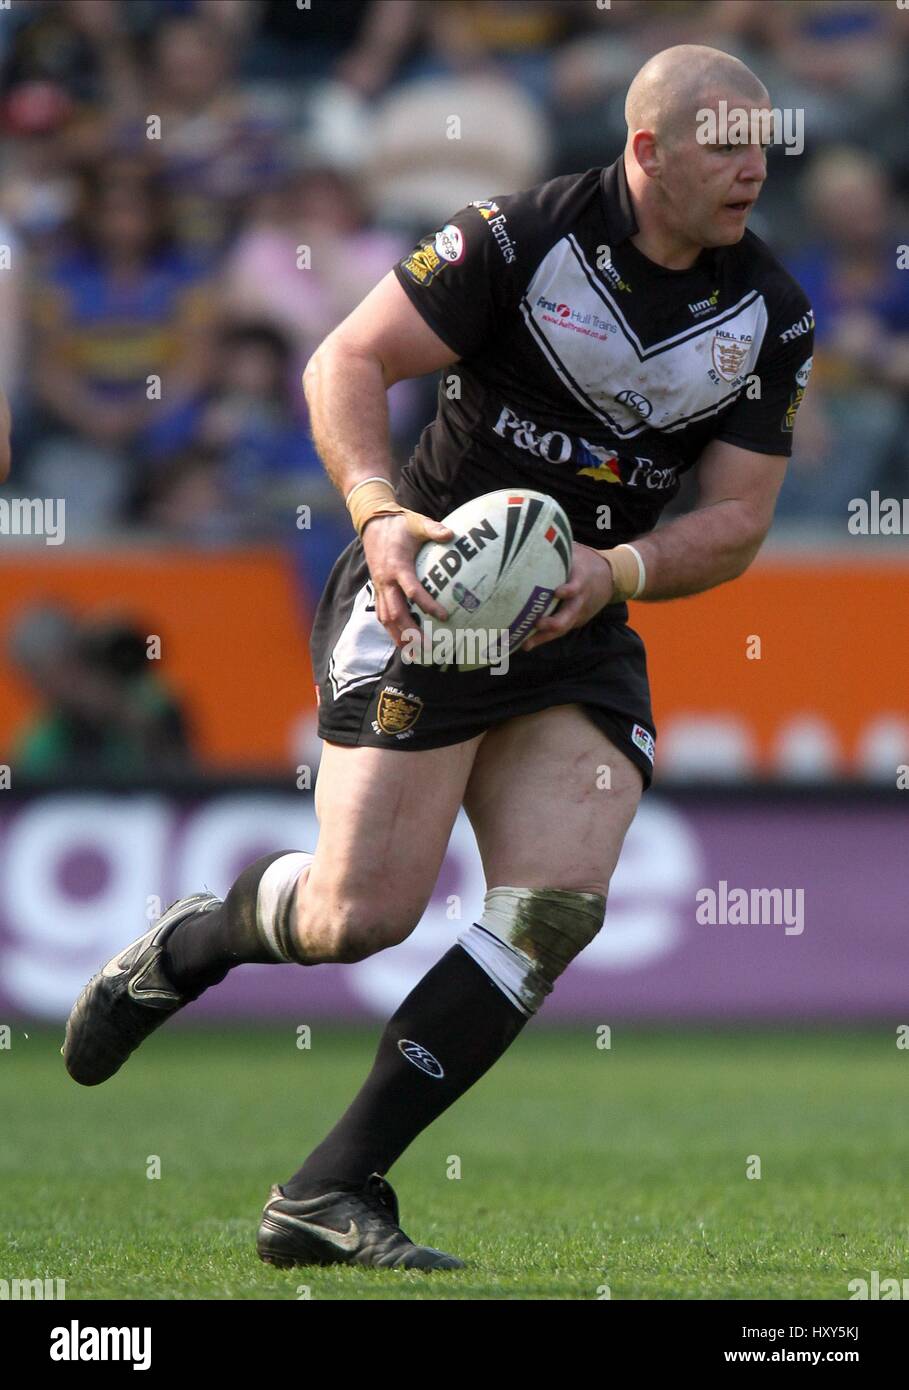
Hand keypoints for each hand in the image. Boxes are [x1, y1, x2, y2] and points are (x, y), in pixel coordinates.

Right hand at [361, 509, 453, 646]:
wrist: (372, 523)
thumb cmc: (398, 524)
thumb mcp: (417, 522)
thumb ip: (434, 529)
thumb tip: (451, 534)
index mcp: (397, 567)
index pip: (412, 591)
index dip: (427, 605)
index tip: (444, 617)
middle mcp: (386, 581)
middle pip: (396, 613)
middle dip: (411, 633)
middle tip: (428, 647)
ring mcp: (380, 587)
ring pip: (386, 618)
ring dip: (399, 637)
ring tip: (413, 654)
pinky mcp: (378, 589)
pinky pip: (383, 614)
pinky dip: (392, 630)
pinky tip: (402, 641)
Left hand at [522, 543, 613, 651]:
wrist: (614, 577)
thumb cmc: (587, 561)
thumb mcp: (576, 550)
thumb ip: (557, 546)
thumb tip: (532, 530)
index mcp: (581, 580)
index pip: (577, 586)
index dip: (568, 590)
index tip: (557, 591)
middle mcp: (581, 600)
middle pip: (568, 616)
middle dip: (552, 623)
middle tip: (535, 623)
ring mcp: (578, 613)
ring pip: (562, 629)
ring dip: (543, 637)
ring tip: (525, 644)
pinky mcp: (575, 621)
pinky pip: (559, 631)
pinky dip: (543, 638)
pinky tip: (524, 643)